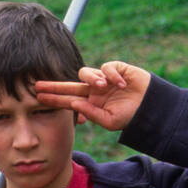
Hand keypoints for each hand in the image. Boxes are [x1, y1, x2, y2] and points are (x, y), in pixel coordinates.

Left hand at [32, 61, 150, 130]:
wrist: (150, 107)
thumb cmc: (130, 116)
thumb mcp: (109, 120)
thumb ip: (91, 113)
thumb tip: (74, 103)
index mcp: (91, 103)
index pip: (68, 100)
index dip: (54, 98)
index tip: (38, 97)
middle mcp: (94, 90)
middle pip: (69, 84)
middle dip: (54, 85)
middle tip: (37, 85)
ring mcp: (103, 78)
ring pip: (86, 73)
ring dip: (92, 78)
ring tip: (103, 86)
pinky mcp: (115, 68)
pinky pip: (106, 67)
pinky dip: (112, 75)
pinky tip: (121, 84)